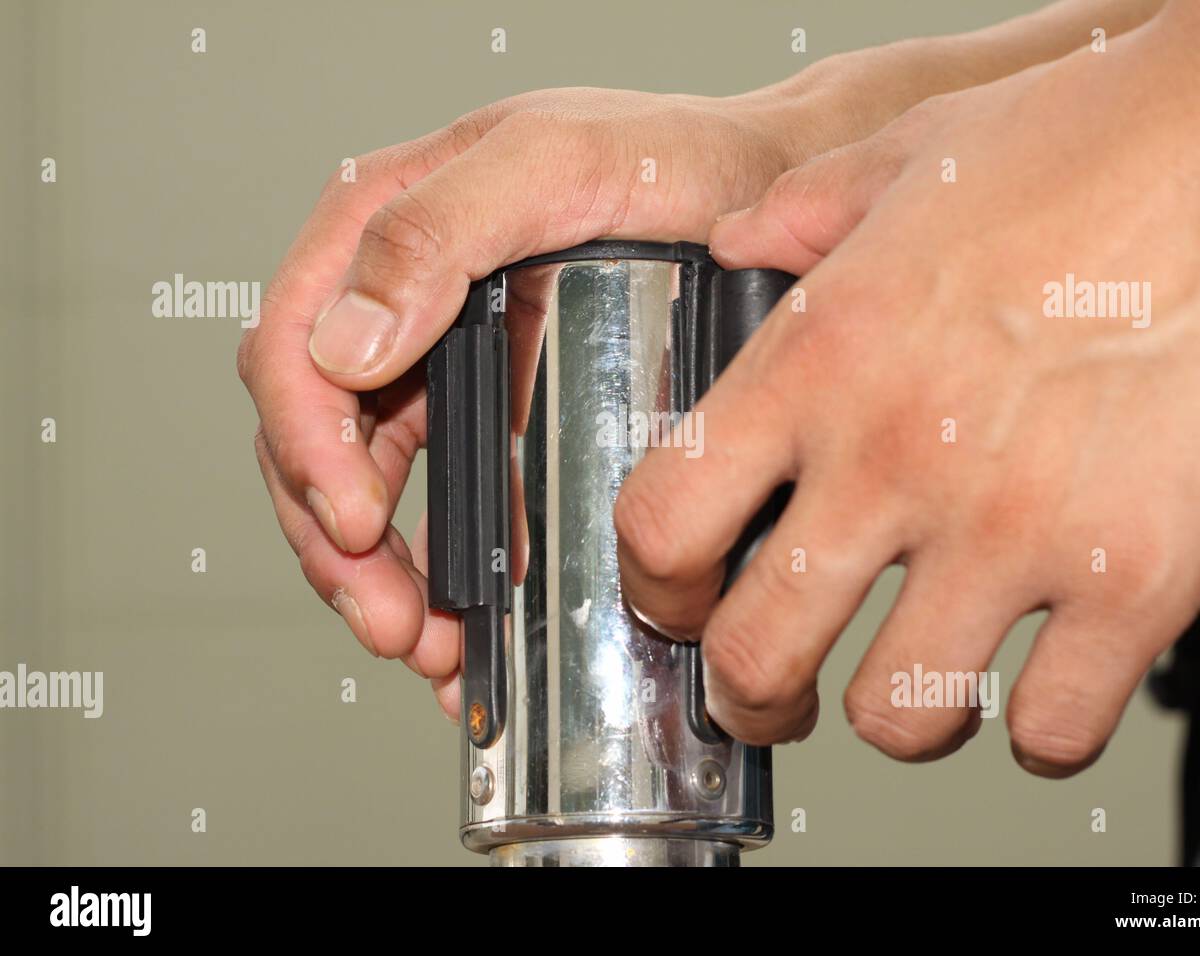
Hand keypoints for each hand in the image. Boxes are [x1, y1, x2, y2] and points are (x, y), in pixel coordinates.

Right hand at [237, 65, 964, 717]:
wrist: (768, 192)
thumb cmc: (673, 156)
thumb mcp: (553, 162)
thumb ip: (437, 231)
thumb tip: (343, 342)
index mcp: (384, 228)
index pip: (292, 349)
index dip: (306, 447)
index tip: (357, 522)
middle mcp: (401, 300)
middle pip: (319, 439)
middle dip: (340, 544)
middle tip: (392, 622)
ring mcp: (447, 360)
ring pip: (369, 486)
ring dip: (383, 576)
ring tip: (427, 642)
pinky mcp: (499, 409)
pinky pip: (444, 498)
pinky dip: (444, 571)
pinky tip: (466, 624)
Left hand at [615, 1, 1199, 773]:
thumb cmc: (1106, 146)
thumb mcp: (916, 154)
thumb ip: (804, 208)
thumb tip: (742, 242)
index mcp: (824, 357)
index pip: (663, 522)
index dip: (654, 589)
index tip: (681, 602)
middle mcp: (900, 452)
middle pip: (755, 654)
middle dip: (750, 697)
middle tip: (774, 692)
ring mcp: (1016, 528)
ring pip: (898, 720)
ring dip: (897, 720)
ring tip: (918, 685)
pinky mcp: (1139, 578)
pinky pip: (1052, 728)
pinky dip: (1039, 730)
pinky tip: (1044, 682)